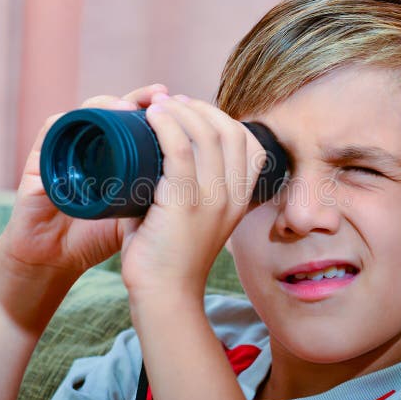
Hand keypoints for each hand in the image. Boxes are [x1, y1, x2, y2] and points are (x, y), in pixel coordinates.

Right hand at [0, 84, 170, 281]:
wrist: (55, 258)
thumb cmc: (96, 236)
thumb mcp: (139, 216)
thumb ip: (167, 199)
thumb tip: (208, 184)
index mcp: (116, 154)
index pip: (140, 121)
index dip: (163, 110)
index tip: (187, 106)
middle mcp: (92, 144)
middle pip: (116, 107)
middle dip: (140, 96)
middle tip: (162, 93)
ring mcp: (66, 146)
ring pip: (87, 111)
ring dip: (109, 103)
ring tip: (130, 106)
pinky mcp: (41, 155)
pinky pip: (54, 126)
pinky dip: (72, 119)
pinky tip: (92, 120)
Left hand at [118, 93, 265, 301]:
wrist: (164, 295)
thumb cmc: (169, 254)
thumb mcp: (194, 217)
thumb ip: (189, 187)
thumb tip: (162, 152)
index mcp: (240, 199)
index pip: (248, 143)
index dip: (220, 118)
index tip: (191, 111)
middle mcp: (233, 196)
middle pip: (228, 131)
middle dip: (198, 108)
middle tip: (170, 104)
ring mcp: (213, 199)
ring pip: (206, 134)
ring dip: (180, 111)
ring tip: (157, 106)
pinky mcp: (185, 203)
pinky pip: (181, 150)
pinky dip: (166, 126)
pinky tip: (152, 116)